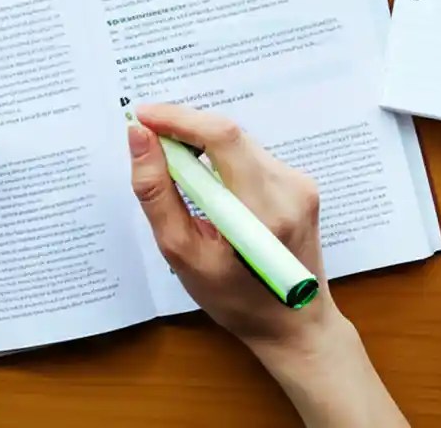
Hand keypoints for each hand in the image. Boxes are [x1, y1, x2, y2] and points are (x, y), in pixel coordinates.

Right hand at [128, 105, 407, 426]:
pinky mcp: (300, 184)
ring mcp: (300, 183)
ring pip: (239, 143)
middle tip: (148, 142)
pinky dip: (222, 161)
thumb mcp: (183, 254)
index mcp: (264, 209)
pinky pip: (251, 156)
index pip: (221, 137)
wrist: (294, 324)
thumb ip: (157, 193)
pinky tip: (207, 187)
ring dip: (202, 147)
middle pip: (229, 134)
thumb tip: (139, 139)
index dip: (178, 119)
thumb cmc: (236, 300)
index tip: (142, 117)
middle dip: (184, 130)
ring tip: (174, 172)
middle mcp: (290, 187)